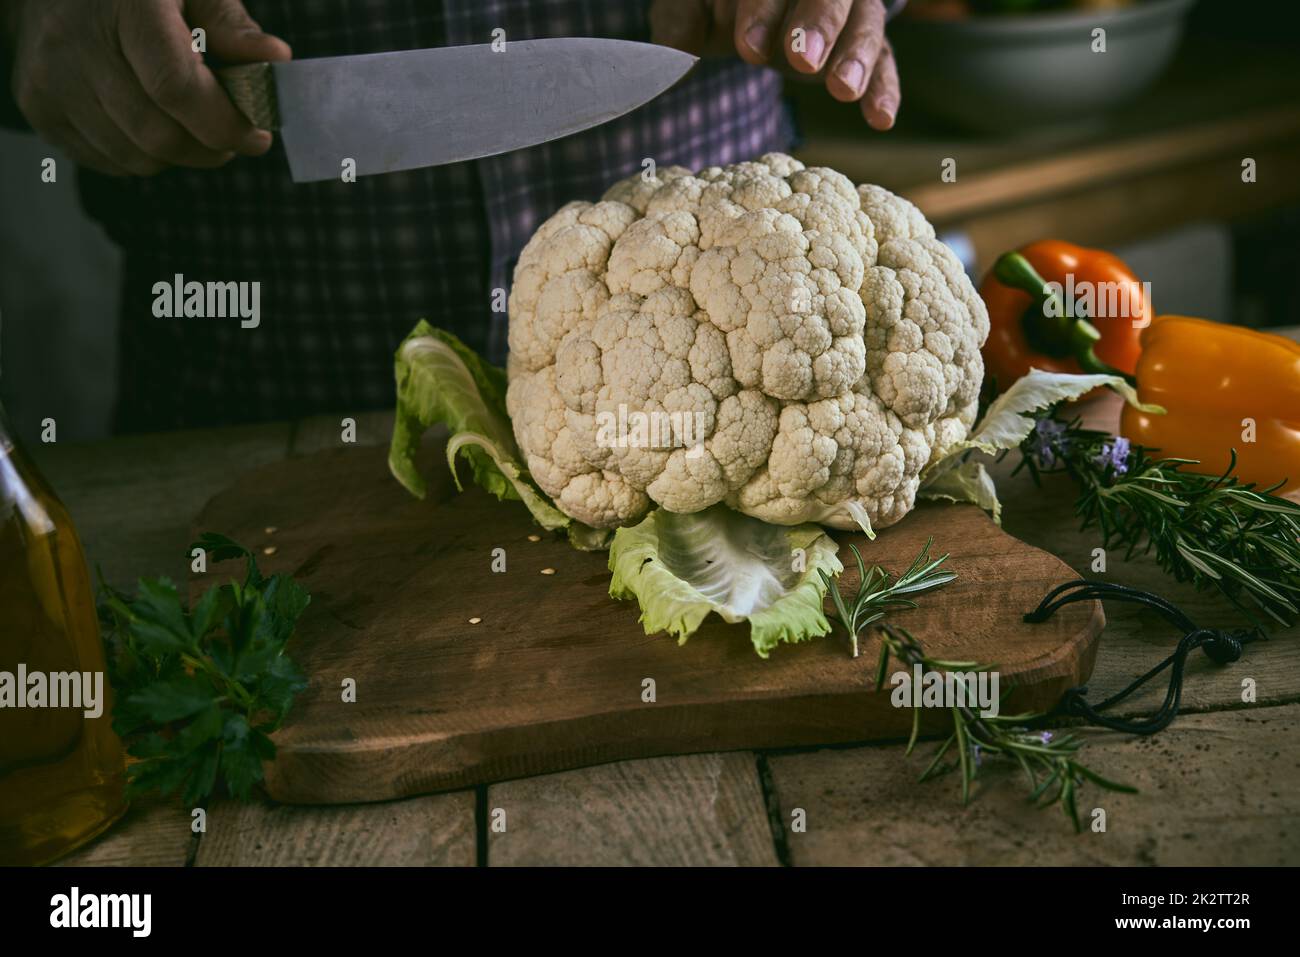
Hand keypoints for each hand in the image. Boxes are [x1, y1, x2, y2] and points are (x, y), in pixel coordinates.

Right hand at [4, 0, 290, 175]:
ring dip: (178, 156)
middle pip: (159, 135)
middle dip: (209, 148)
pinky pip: (109, 163)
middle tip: (230, 137)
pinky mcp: (38, 108)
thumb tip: (276, 59)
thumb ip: (232, 27)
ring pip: (137, 158)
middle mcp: (76, 43)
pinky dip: (142, 156)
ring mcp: (50, 79)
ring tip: (188, 125)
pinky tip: (148, 122)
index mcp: (125, 7)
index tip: (257, 136)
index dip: (223, 124)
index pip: (176, 87)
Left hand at [650, 0, 900, 130]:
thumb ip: (680, 20)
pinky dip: (884, 88)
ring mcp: (847, 11)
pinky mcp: (859, 44)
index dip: (762, 11)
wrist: (744, 17)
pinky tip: (881, 118)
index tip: (748, 47)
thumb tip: (677, 48)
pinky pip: (885, 60)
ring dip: (856, 55)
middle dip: (818, 24)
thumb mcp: (689, 7)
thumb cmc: (714, 6)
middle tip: (804, 59)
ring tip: (843, 89)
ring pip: (865, 22)